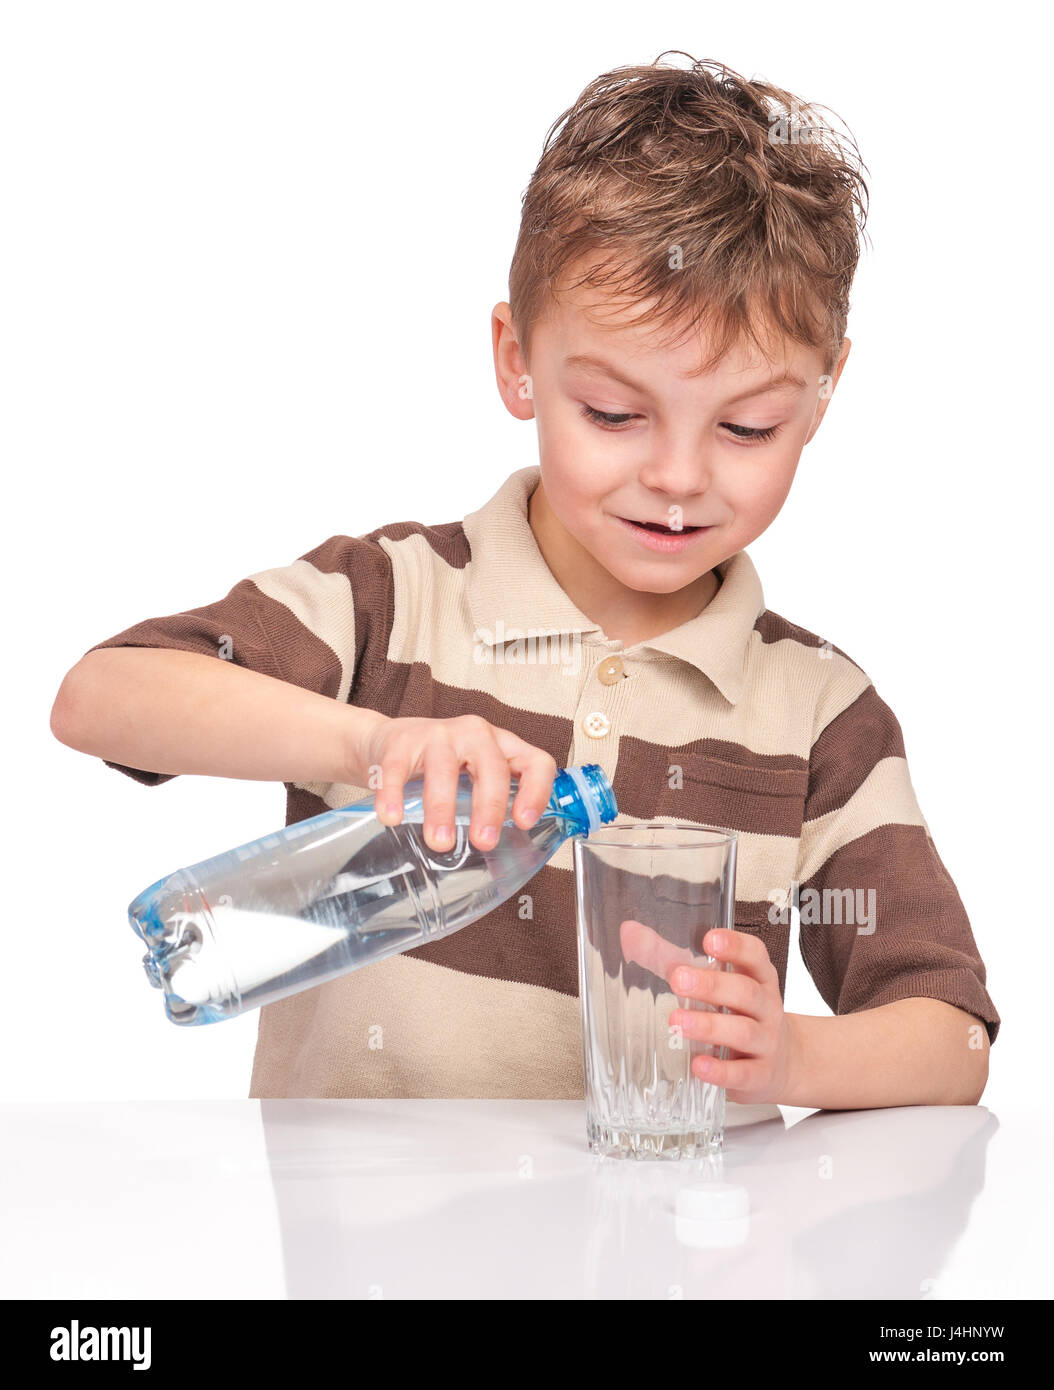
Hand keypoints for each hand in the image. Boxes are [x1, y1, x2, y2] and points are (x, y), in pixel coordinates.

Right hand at [356, 712, 558, 854]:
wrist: (388, 742)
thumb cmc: (441, 767)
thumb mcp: (475, 778)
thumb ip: (490, 807)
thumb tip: (502, 861)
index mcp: (502, 746)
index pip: (536, 762)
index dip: (536, 792)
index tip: (523, 822)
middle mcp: (475, 734)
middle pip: (492, 768)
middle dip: (489, 808)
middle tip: (483, 841)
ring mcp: (438, 734)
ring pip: (444, 769)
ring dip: (442, 808)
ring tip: (440, 841)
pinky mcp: (400, 741)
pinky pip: (396, 769)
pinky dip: (393, 794)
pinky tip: (392, 817)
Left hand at [664, 928, 795, 1104]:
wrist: (782, 1064)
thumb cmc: (740, 1015)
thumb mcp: (714, 984)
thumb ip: (671, 957)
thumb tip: (629, 932)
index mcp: (757, 978)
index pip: (755, 955)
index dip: (736, 946)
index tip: (709, 940)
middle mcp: (766, 1007)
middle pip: (745, 991)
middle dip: (712, 985)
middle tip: (678, 980)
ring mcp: (766, 1042)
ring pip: (743, 1031)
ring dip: (710, 1026)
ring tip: (677, 1021)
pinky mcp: (760, 1076)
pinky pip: (743, 1073)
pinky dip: (720, 1070)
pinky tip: (698, 1065)